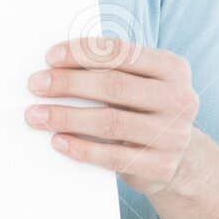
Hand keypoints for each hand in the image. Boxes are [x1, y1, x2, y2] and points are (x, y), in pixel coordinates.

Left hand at [25, 38, 197, 194]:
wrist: (182, 161)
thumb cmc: (147, 112)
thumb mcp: (143, 84)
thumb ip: (113, 71)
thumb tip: (57, 67)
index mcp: (173, 69)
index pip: (123, 53)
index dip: (84, 52)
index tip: (50, 57)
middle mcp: (179, 99)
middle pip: (115, 86)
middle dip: (69, 83)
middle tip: (36, 84)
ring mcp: (172, 135)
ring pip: (111, 123)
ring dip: (67, 117)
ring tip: (37, 115)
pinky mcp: (160, 165)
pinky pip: (113, 157)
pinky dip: (81, 148)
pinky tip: (58, 140)